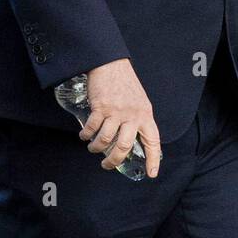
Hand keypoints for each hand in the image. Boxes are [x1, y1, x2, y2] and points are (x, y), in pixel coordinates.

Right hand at [79, 58, 161, 177]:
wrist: (111, 63)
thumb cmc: (125, 83)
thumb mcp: (140, 102)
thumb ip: (138, 119)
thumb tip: (132, 139)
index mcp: (145, 114)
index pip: (152, 140)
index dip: (153, 159)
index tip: (151, 173)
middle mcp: (133, 115)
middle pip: (124, 146)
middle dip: (114, 160)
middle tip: (107, 165)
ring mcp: (116, 111)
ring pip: (106, 140)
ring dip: (96, 148)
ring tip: (93, 148)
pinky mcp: (101, 107)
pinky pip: (92, 128)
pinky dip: (86, 135)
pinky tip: (84, 135)